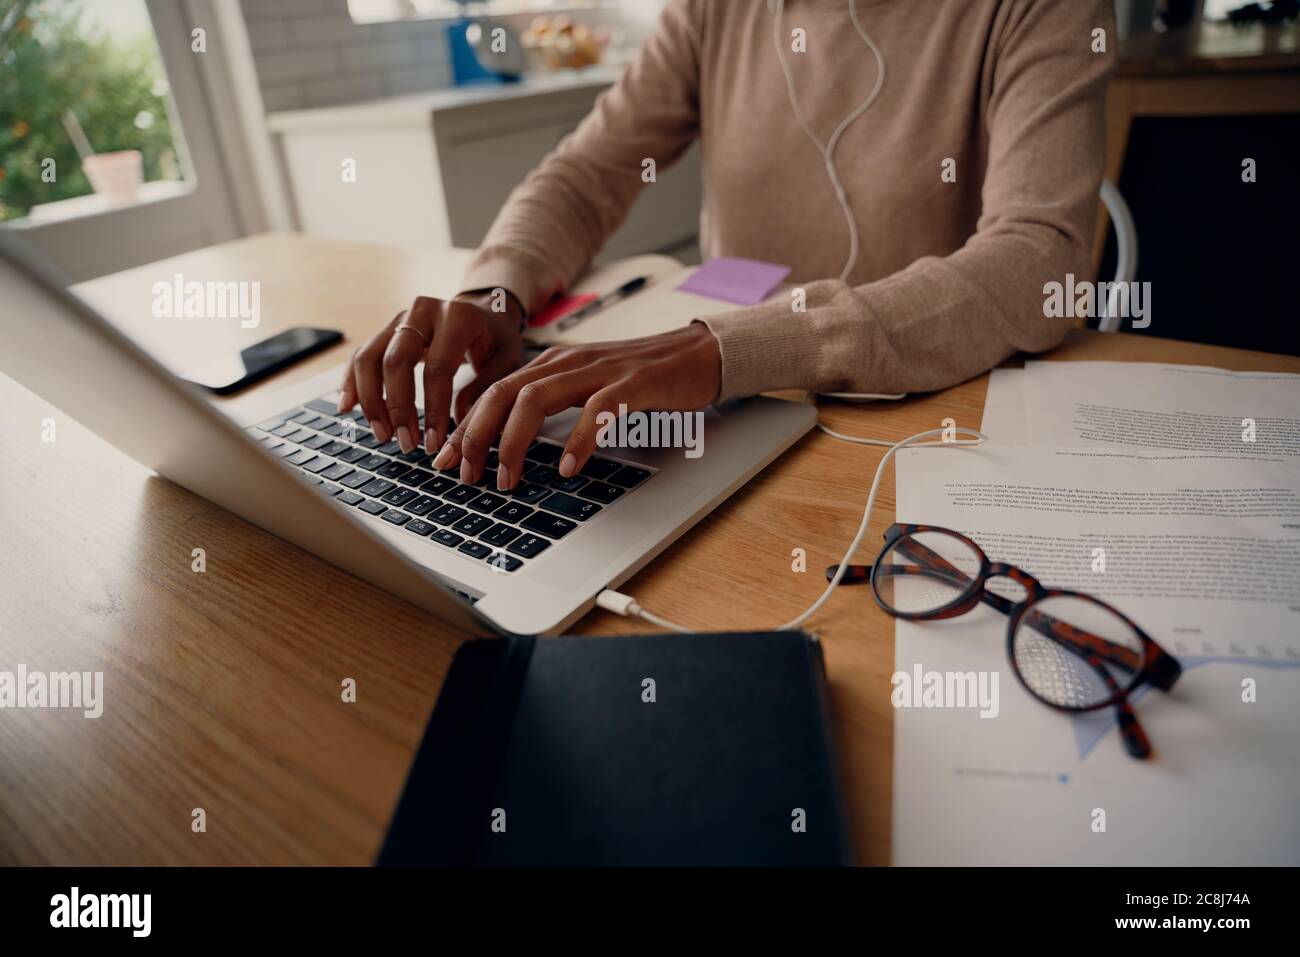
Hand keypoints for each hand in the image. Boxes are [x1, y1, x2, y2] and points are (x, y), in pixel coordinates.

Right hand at [338, 290, 523, 453]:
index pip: (437, 367)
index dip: (432, 409)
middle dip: (398, 407)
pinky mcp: (387, 330)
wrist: (485, 310)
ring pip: (370, 357)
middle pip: (395, 360)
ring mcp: (400, 318)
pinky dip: (351, 382)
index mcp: (458, 317)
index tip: (433, 442)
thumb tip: (458, 424)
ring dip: (371, 400)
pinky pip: (361, 356)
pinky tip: (347, 408)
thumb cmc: (497, 340)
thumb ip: (485, 390)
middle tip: (406, 443)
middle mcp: (423, 311)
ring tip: (383, 435)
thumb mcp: (508, 361)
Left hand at [433, 322, 721, 490]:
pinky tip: (567, 468)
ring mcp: (598, 371)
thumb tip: (511, 439)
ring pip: (536, 399)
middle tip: (465, 474)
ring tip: (506, 478)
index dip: (464, 426)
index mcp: (552, 363)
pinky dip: (577, 441)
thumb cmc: (641, 378)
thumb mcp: (585, 386)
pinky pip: (596, 411)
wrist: (698, 355)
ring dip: (513, 442)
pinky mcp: (632, 384)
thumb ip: (551, 403)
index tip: (445, 459)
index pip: (493, 392)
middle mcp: (566, 361)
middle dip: (475, 436)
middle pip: (502, 393)